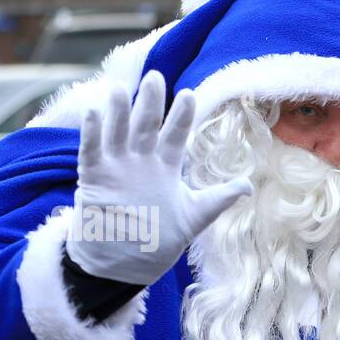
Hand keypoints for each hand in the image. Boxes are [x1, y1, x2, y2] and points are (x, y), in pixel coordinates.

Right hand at [66, 70, 251, 285]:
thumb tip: (248, 186)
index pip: (175, 135)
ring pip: (117, 132)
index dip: (181, 116)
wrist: (126, 263)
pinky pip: (91, 151)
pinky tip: (92, 112)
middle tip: (155, 76)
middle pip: (146, 126)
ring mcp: (117, 168)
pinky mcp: (94, 178)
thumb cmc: (160, 238)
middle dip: (150, 102)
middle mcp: (141, 162)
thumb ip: (219, 198)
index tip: (188, 94)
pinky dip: (91, 133)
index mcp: (165, 166)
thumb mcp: (194, 216)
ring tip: (118, 87)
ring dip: (117, 111)